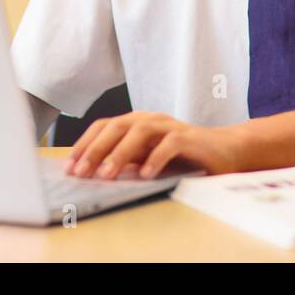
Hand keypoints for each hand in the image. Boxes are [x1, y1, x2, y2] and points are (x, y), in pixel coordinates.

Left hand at [65, 111, 249, 179]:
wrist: (224, 151)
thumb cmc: (181, 156)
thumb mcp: (146, 158)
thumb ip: (124, 160)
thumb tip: (91, 172)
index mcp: (137, 122)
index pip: (104, 126)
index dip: (85, 144)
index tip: (70, 166)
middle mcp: (151, 119)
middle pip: (117, 126)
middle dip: (96, 149)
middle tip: (82, 172)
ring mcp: (170, 125)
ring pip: (140, 131)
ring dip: (120, 153)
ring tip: (107, 175)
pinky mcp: (189, 137)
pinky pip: (170, 144)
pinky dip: (155, 158)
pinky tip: (145, 175)